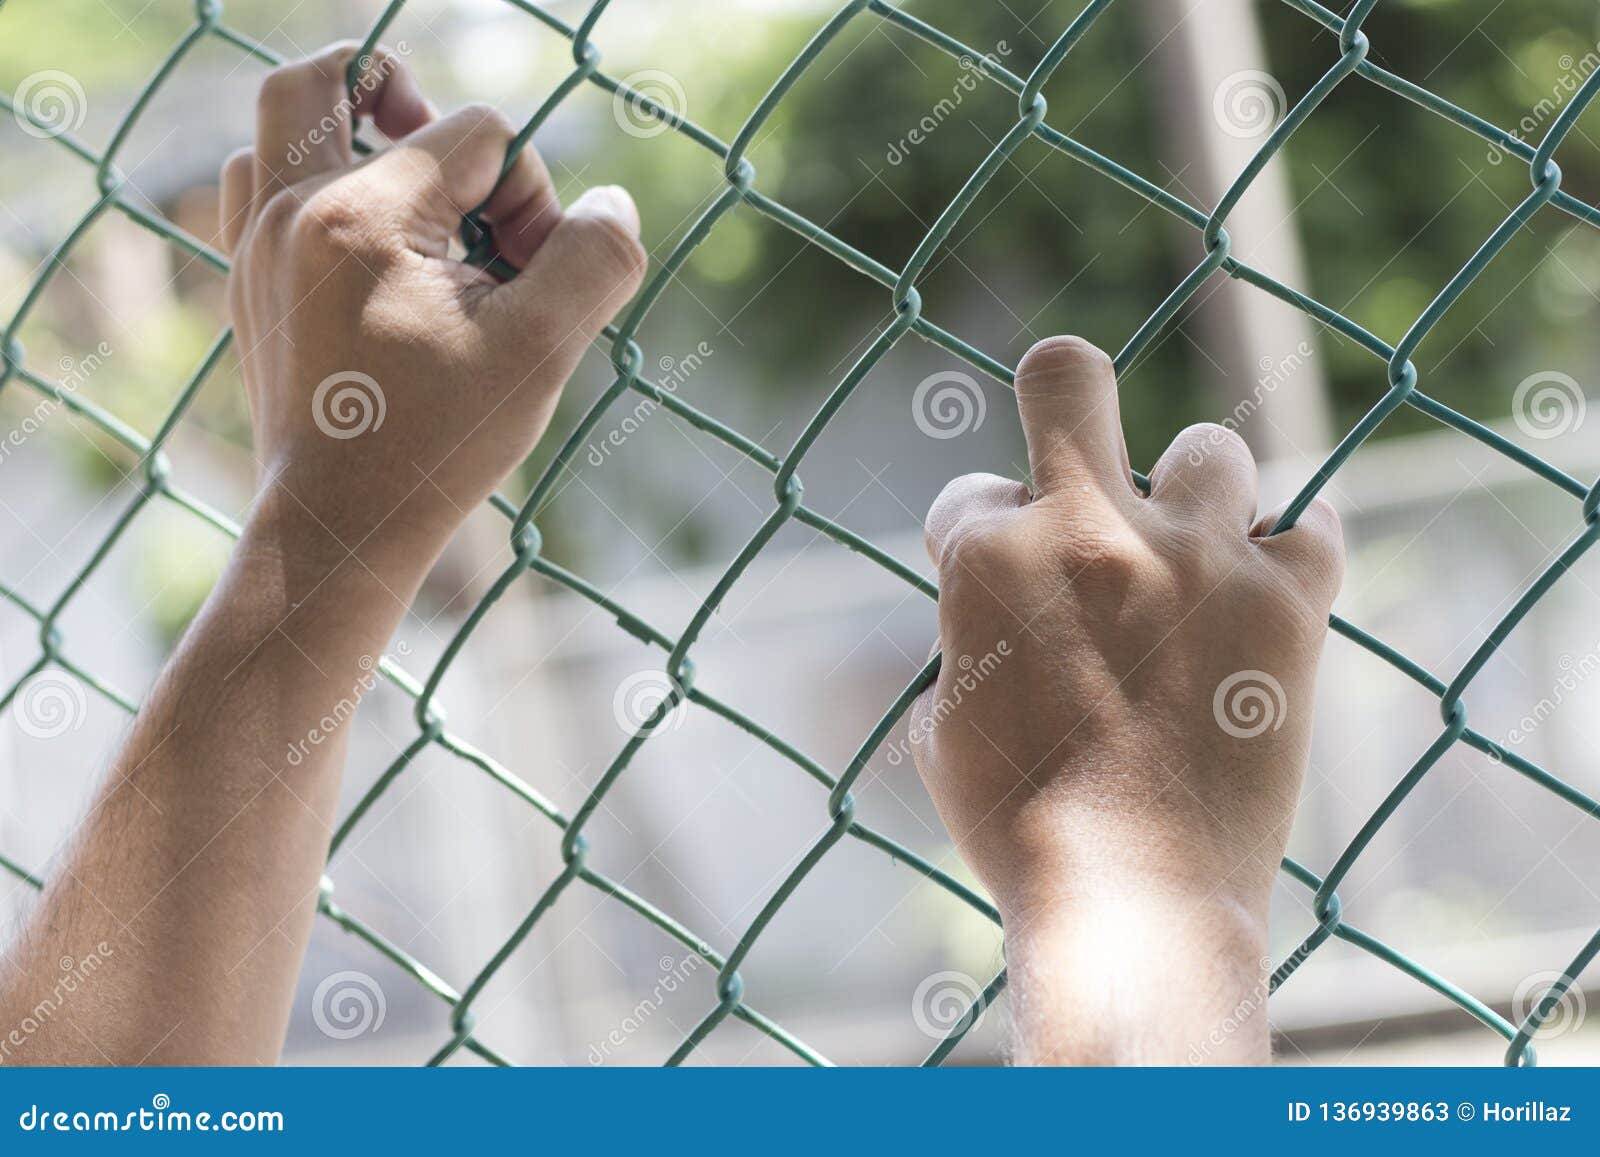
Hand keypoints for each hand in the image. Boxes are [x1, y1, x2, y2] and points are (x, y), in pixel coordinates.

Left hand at [222, 43, 646, 578]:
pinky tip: (369, 243)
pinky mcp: (250, 290)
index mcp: (364, 213)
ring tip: (412, 196)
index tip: (535, 274)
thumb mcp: (541, 350)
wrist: (340, 531)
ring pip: (282, 129)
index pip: (479, 134)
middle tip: (457, 161)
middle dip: (406, 96)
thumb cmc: (437, 444)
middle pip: (333, 77)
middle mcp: (292, 211)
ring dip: (352, 137)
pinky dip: (311, 187)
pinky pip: (258, 190)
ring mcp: (256, 248)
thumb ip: (594, 260)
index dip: (532, 193)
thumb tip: (614, 205)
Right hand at [910, 337, 1343, 1062]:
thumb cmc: (1018, 823)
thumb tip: (987, 614)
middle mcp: (1088, 529)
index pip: (970, 491)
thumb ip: (963, 641)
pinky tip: (1276, 577)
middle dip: (1062, 389)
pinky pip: (1316, 524)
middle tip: (1076, 435)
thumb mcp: (942, 725)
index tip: (1004, 589)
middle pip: (1068, 373)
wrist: (1131, 896)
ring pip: (1212, 446)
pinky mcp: (1285, 602)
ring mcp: (1194, 556)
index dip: (979, 536)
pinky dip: (1297, 546)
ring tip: (1194, 551)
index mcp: (989, 557)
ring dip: (1197, 494)